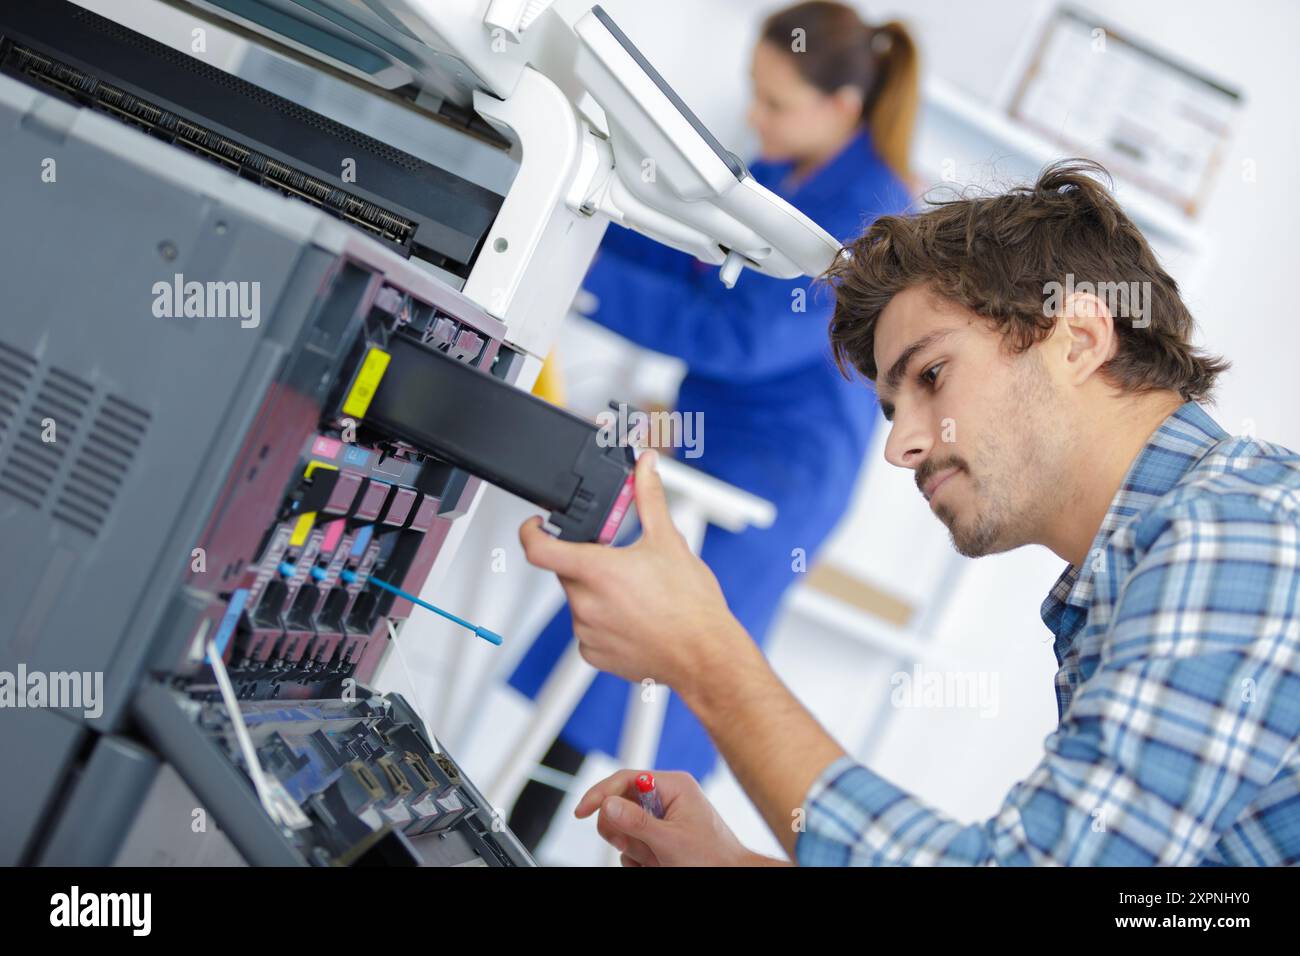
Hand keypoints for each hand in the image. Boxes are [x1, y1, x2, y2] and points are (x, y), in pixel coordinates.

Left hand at [519, 449, 749, 690]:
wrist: (705, 655)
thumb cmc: (690, 606)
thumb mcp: (668, 541)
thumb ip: (649, 498)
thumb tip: (645, 468)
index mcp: (597, 571)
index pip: (538, 548)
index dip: (530, 531)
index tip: (537, 525)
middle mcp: (585, 603)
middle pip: (568, 571)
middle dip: (588, 562)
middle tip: (621, 563)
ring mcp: (588, 632)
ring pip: (579, 601)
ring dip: (597, 593)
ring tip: (636, 595)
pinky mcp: (594, 655)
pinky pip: (588, 630)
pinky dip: (604, 622)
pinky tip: (634, 619)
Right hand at [575, 769, 757, 866]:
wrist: (730, 877)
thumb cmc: (713, 859)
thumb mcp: (671, 841)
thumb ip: (637, 822)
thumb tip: (607, 804)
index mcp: (674, 786)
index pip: (626, 779)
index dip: (601, 793)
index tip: (582, 811)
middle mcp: (667, 798)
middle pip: (620, 805)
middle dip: (623, 831)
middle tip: (635, 847)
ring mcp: (663, 819)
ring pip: (624, 829)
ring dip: (634, 850)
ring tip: (656, 861)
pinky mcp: (660, 837)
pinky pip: (632, 845)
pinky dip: (638, 859)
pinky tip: (656, 865)